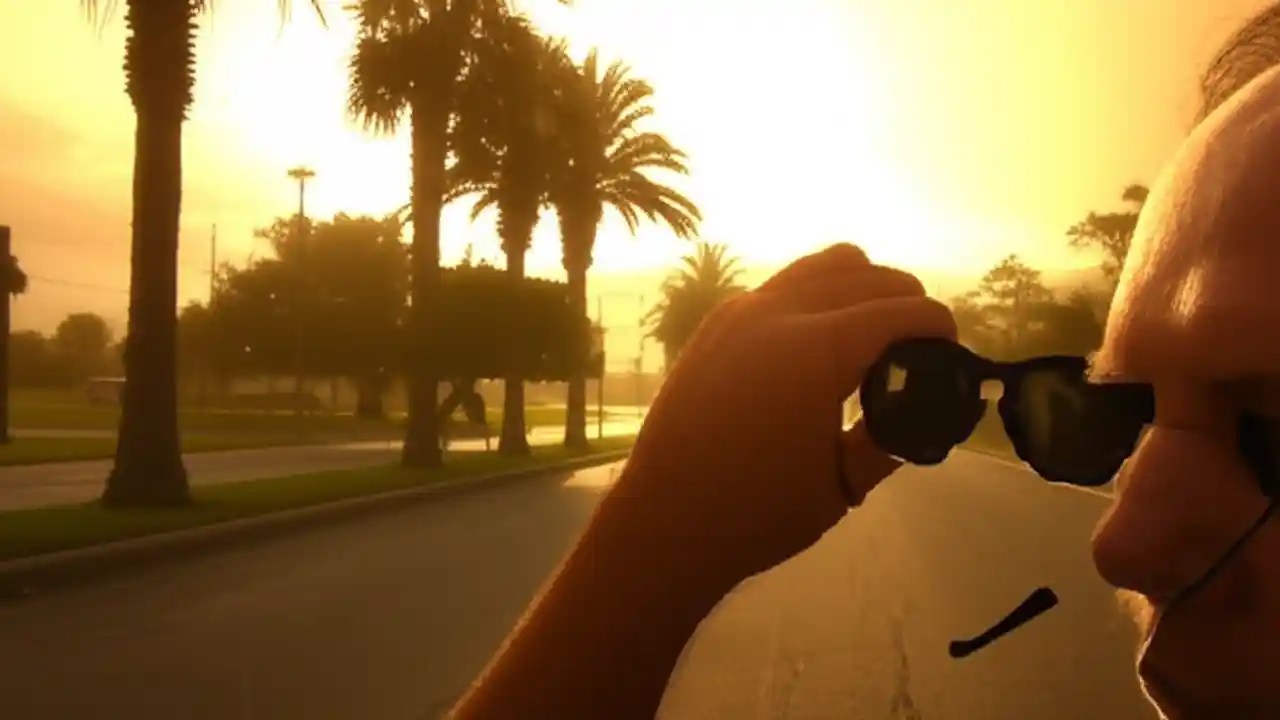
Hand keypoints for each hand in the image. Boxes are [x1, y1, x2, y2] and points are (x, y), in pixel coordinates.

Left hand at [609, 244, 956, 588]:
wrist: (664, 523)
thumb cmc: (757, 514)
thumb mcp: (841, 483)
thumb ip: (889, 437)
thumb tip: (925, 413)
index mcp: (815, 350)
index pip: (896, 311)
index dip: (934, 322)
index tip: (953, 344)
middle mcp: (775, 314)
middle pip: (862, 275)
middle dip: (903, 297)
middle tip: (921, 339)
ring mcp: (737, 313)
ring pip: (817, 266)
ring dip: (858, 284)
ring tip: (876, 325)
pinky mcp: (714, 325)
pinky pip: (780, 286)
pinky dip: (815, 293)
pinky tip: (823, 335)